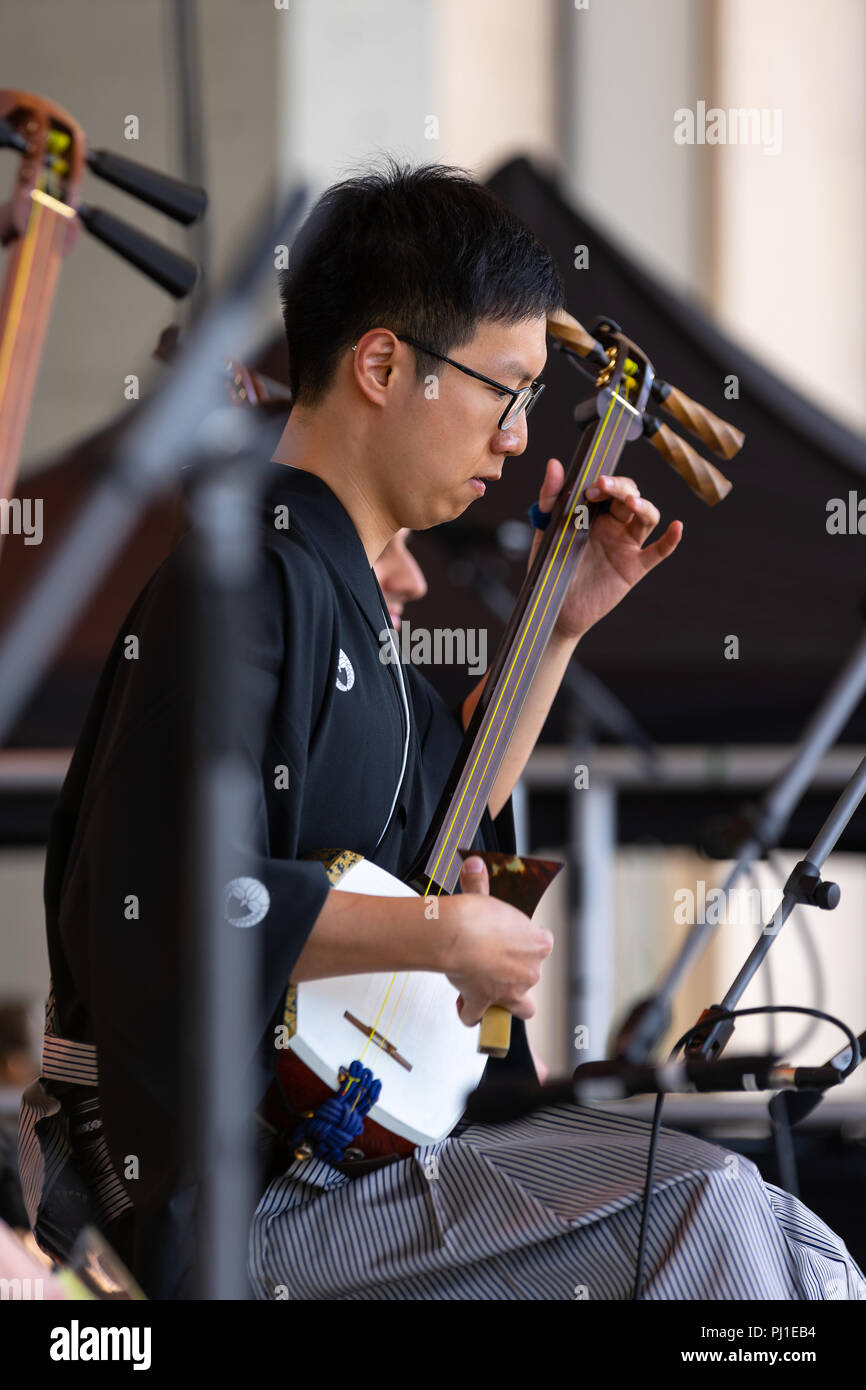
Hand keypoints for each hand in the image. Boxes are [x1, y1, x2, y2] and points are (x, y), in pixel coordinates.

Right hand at [443, 856, 552, 1026]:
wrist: (456, 934)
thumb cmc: (474, 916)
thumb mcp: (481, 893)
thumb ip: (479, 883)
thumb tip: (474, 865)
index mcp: (537, 944)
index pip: (542, 944)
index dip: (525, 941)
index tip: (509, 937)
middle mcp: (529, 971)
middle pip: (532, 975)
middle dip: (516, 971)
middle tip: (494, 959)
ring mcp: (509, 991)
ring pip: (523, 1007)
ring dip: (509, 1002)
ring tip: (491, 992)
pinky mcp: (485, 1003)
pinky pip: (478, 1016)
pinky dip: (470, 1013)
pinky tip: (463, 1004)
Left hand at [529, 458, 682, 640]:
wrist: (553, 605)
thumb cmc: (550, 565)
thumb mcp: (547, 527)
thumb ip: (550, 496)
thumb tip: (554, 463)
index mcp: (594, 511)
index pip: (610, 486)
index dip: (605, 482)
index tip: (592, 487)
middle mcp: (613, 524)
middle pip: (631, 495)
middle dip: (621, 488)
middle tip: (603, 488)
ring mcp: (626, 545)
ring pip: (647, 517)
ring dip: (643, 506)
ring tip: (632, 503)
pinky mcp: (634, 567)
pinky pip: (658, 552)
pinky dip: (670, 540)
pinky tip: (676, 527)